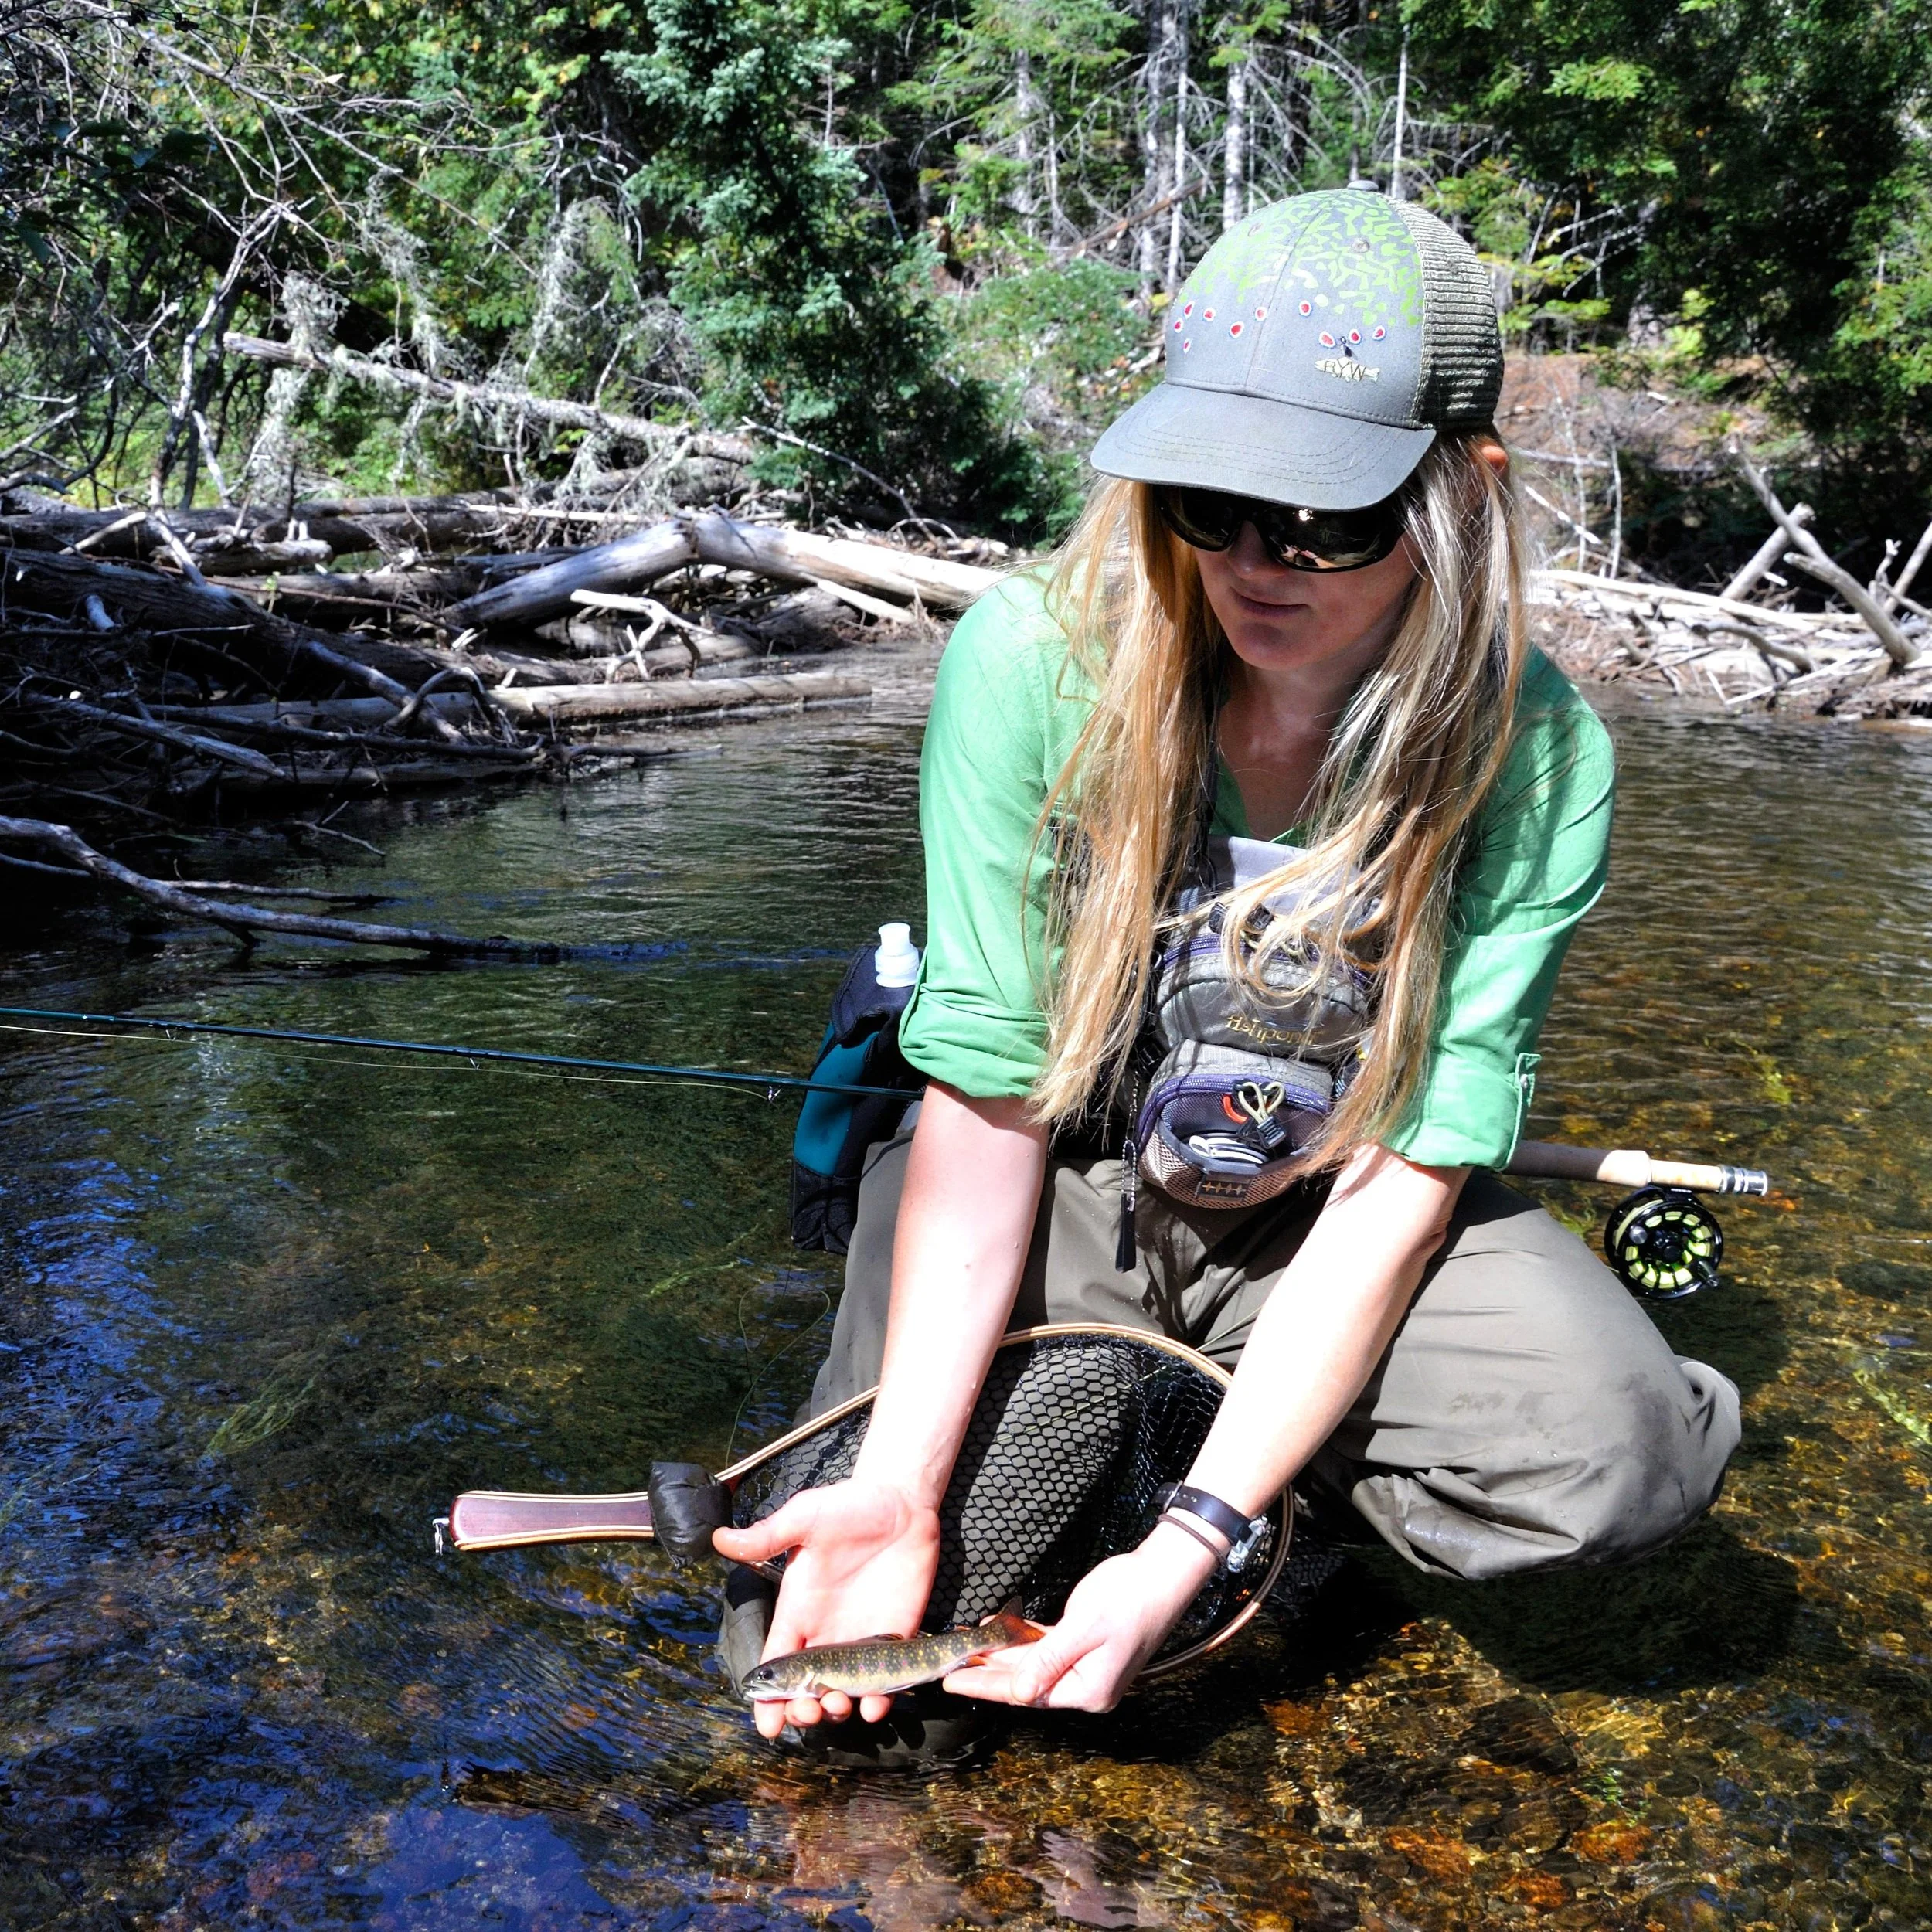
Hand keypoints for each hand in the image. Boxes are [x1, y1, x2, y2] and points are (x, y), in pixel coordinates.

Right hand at [711, 1477, 939, 1738]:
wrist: (901, 1500)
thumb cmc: (849, 1506)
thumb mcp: (805, 1517)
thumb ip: (767, 1535)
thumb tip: (719, 1538)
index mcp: (797, 1611)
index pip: (776, 1664)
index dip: (767, 1700)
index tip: (767, 1727)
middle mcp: (825, 1633)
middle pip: (805, 1690)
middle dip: (802, 1711)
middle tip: (808, 1710)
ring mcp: (859, 1640)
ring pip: (842, 1694)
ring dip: (836, 1712)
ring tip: (838, 1704)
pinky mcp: (894, 1639)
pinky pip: (885, 1684)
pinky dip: (878, 1703)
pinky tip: (874, 1706)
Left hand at [942, 1521, 1216, 1712]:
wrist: (1164, 1573)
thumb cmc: (1129, 1597)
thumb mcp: (1085, 1628)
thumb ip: (1048, 1660)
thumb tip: (1019, 1693)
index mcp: (1088, 1691)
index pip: (1026, 1693)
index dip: (986, 1687)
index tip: (952, 1681)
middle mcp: (1086, 1686)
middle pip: (1026, 1683)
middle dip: (986, 1673)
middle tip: (948, 1666)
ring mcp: (1087, 1667)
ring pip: (1033, 1665)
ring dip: (1000, 1656)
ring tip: (965, 1647)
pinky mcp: (1086, 1646)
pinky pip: (1046, 1648)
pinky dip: (1021, 1641)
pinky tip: (997, 1631)